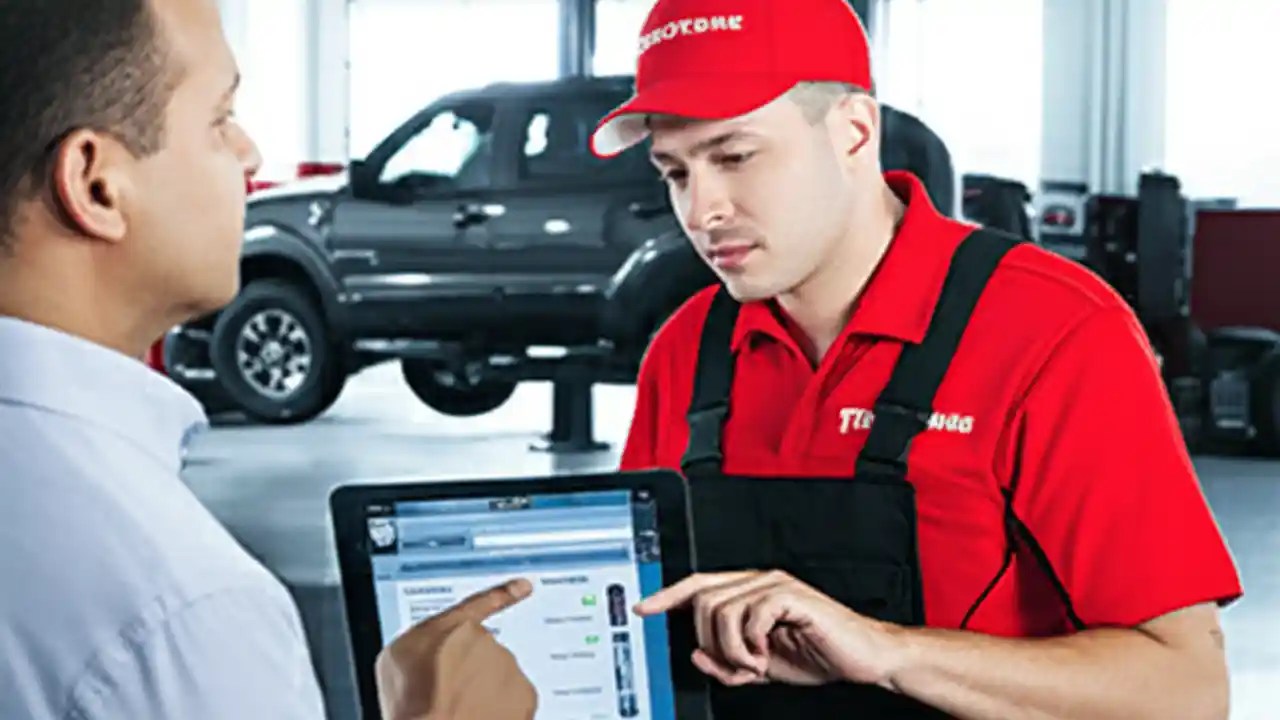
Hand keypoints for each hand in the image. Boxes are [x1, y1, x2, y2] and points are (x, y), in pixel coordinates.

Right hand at [375, 579, 537, 719]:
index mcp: (452, 626)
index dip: (503, 594)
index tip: (523, 587)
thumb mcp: (396, 658)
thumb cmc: (411, 701)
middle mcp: (486, 641)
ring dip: (484, 692)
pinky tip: (479, 717)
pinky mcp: (524, 696)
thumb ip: (421, 644)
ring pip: (499, 679)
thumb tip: (429, 652)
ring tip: (459, 710)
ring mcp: (508, 668)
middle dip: (469, 672)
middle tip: (447, 694)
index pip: (481, 603)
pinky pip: (514, 702)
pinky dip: (501, 711)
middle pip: (482, 655)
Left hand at [635, 570, 903, 688]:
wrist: (862, 658)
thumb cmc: (818, 654)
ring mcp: (774, 585)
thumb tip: (697, 656)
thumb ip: (728, 662)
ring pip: (721, 610)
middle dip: (710, 641)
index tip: (644, 607)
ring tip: (756, 662)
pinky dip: (751, 644)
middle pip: (703, 601)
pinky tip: (767, 655)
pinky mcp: (790, 595)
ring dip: (731, 648)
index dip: (668, 595)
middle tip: (737, 664)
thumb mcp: (761, 666)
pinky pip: (749, 616)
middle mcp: (758, 581)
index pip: (698, 585)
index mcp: (749, 592)